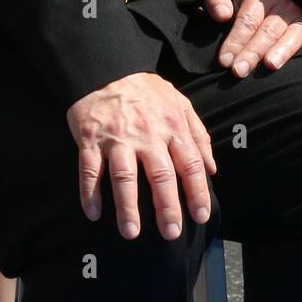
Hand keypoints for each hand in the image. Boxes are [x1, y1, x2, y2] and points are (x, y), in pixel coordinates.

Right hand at [66, 73, 216, 240]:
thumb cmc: (147, 91)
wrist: (108, 68)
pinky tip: (93, 214)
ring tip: (131, 233)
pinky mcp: (90, 139)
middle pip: (160, 175)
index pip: (190, 163)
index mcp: (171, 125)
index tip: (201, 215)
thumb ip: (198, 135)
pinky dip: (89, 193)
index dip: (197, 191)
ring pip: (124, 177)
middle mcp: (146, 134)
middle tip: (171, 233)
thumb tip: (212, 168)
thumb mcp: (180, 104)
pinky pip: (89, 170)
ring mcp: (117, 138)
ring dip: (127, 207)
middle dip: (167, 207)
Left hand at [203, 0, 301, 76]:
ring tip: (271, 65)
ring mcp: (300, 19)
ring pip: (294, 34)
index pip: (248, 20)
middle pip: (269, 30)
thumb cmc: (239, 3)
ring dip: (283, 50)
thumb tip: (222, 15)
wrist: (262, 2)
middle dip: (253, 51)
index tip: (225, 60)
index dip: (236, 39)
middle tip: (239, 70)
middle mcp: (283, 6)